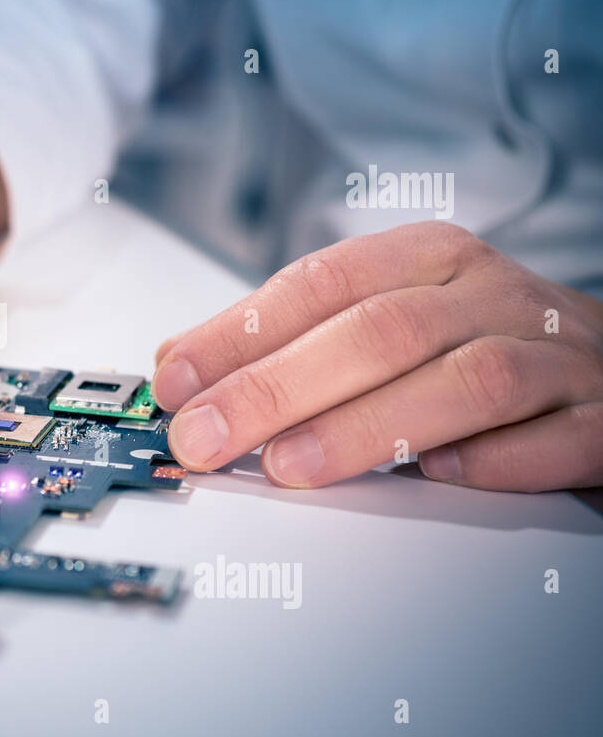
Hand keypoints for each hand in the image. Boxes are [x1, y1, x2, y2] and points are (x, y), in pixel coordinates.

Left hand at [152, 222, 602, 491]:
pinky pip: (557, 438)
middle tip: (206, 435)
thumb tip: (181, 368)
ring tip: (291, 465)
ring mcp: (556, 355)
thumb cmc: (479, 341)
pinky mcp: (602, 418)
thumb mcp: (387, 316)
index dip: (240, 333)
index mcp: (429, 259)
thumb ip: (292, 338)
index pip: (320, 285)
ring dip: (367, 426)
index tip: (175, 382)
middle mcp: (489, 296)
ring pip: (463, 382)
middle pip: (378, 331)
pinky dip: (497, 461)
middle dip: (277, 387)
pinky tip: (439, 477)